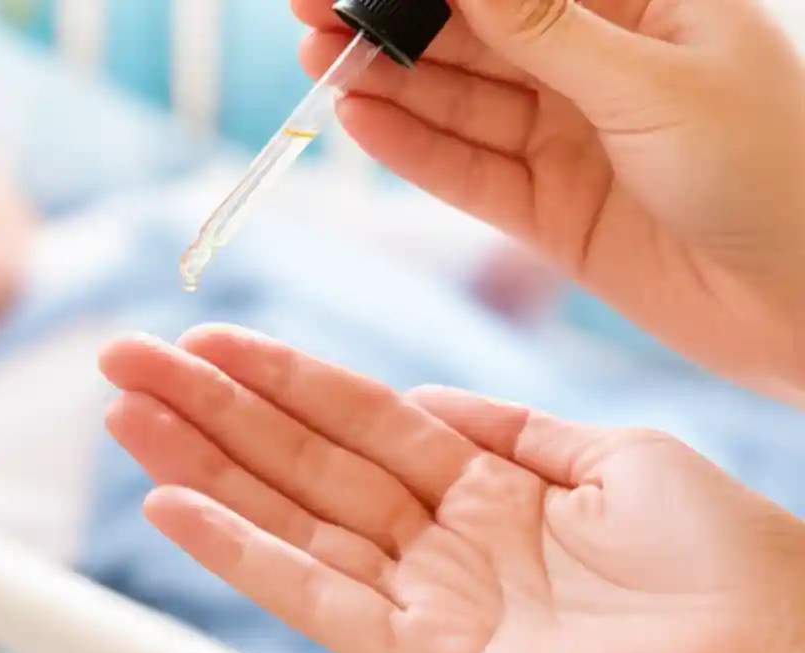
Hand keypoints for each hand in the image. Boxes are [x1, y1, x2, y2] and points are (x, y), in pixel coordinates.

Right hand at [100, 325, 804, 652]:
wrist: (781, 650)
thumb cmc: (721, 558)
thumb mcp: (607, 455)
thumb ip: (505, 425)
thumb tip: (425, 394)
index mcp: (481, 492)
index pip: (353, 422)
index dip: (279, 378)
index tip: (208, 339)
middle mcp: (437, 546)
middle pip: (299, 464)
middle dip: (210, 411)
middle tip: (125, 362)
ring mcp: (426, 603)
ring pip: (289, 521)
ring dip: (201, 468)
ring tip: (128, 417)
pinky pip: (318, 599)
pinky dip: (242, 552)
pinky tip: (177, 506)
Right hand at [294, 0, 804, 402]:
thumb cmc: (776, 173)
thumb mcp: (655, 84)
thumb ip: (547, 30)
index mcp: (646, 8)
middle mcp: (599, 69)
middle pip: (477, 37)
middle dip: (396, 23)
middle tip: (314, 15)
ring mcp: (571, 140)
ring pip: (462, 105)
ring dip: (390, 85)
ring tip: (318, 62)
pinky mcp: (550, 211)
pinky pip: (467, 174)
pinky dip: (414, 152)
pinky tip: (360, 123)